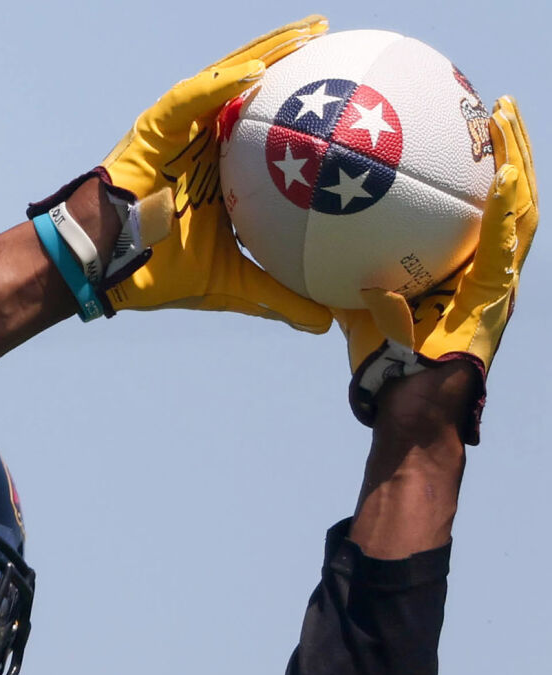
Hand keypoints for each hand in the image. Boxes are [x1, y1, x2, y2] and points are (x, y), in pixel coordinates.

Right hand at [102, 18, 333, 328]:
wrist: (108, 268)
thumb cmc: (159, 270)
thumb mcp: (231, 282)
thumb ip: (277, 295)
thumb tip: (324, 322)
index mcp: (223, 167)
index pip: (267, 127)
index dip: (300, 105)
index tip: (340, 92)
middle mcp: (205, 140)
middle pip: (252, 87)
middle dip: (290, 54)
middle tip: (328, 33)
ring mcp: (181, 129)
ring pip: (228, 77)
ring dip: (267, 50)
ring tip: (306, 32)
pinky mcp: (156, 126)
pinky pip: (194, 97)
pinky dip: (223, 82)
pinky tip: (257, 71)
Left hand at [334, 97, 537, 441]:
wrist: (409, 410)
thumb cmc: (384, 368)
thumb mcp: (361, 307)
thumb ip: (349, 274)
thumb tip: (312, 242)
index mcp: (465, 270)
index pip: (478, 208)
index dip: (479, 168)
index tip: (467, 126)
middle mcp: (489, 271)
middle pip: (509, 196)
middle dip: (508, 147)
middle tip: (496, 105)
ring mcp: (499, 285)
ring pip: (521, 209)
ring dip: (517, 160)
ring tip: (505, 118)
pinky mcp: (498, 299)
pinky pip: (505, 245)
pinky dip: (505, 209)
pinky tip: (503, 174)